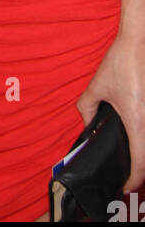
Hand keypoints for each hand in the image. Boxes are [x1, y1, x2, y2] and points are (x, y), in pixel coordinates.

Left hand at [78, 34, 144, 191]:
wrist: (141, 41)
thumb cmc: (122, 62)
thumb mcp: (98, 86)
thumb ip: (86, 107)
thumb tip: (87, 125)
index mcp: (138, 123)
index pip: (141, 166)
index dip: (132, 181)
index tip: (123, 185)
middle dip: (140, 172)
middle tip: (126, 174)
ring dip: (144, 155)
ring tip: (132, 158)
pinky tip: (137, 137)